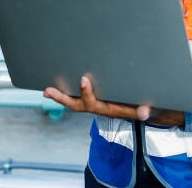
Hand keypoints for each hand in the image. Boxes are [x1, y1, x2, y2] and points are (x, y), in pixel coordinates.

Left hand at [43, 74, 184, 126]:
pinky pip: (76, 95)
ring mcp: (92, 102)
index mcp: (106, 109)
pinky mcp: (91, 97)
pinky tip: (57, 80)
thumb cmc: (140, 107)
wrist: (140, 111)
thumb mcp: (144, 108)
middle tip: (47, 91)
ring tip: (45, 90)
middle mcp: (96, 106)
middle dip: (62, 98)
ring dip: (60, 95)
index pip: (93, 103)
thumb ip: (145, 110)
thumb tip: (146, 112)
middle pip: (76, 105)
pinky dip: (66, 91)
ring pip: (73, 100)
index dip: (86, 93)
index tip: (83, 79)